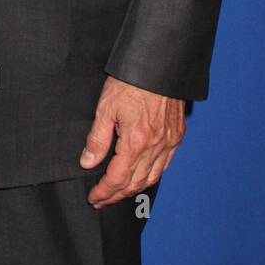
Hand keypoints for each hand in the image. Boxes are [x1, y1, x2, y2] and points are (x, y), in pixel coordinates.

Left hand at [79, 76, 185, 207]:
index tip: (94, 198)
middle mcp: (156, 146)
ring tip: (119, 192)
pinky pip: (165, 164)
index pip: (118, 178)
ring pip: (152, 177)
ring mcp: (169, 142)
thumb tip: (88, 162)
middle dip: (117, 195)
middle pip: (136, 183)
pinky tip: (142, 176)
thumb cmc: (130, 82)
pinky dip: (152, 176)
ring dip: (134, 189)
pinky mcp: (177, 135)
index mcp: (136, 141)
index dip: (105, 192)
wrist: (158, 65)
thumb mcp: (106, 107)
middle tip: (103, 200)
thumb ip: (97, 138)